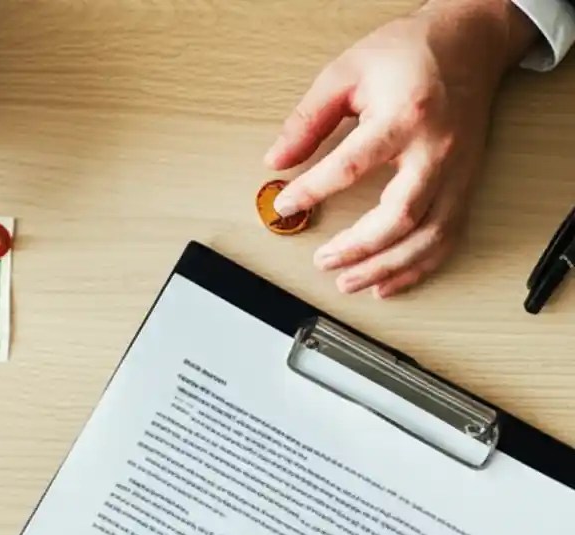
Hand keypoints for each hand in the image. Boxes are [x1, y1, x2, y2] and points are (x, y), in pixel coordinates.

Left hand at [264, 0, 538, 298]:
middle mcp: (438, 149)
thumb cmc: (410, 53)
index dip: (313, 191)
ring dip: (388, 268)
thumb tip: (276, 160)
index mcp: (405, 116)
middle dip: (357, 248)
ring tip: (349, 282)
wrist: (469, 41)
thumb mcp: (346, 72)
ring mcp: (458, 170)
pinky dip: (420, 266)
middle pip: (400, 216)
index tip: (285, 205)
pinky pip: (449, 236)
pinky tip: (389, 281)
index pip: (351, 166)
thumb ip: (308, 119)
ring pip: (430, 236)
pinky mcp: (466, 182)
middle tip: (322, 261)